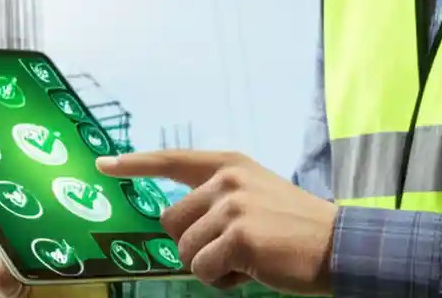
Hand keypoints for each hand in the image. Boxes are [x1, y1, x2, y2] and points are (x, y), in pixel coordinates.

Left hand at [97, 150, 336, 295]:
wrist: (339, 245)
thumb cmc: (294, 229)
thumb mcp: (254, 195)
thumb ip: (216, 198)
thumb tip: (173, 222)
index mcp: (229, 165)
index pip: (172, 160)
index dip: (135, 164)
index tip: (103, 164)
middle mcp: (227, 180)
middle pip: (171, 222)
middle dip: (195, 245)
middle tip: (235, 248)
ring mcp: (232, 206)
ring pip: (185, 251)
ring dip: (212, 266)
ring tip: (250, 258)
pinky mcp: (239, 237)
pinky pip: (204, 271)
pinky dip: (224, 281)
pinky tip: (255, 270)